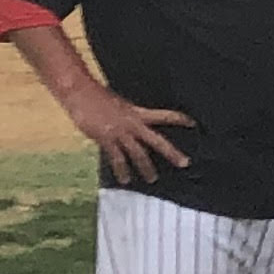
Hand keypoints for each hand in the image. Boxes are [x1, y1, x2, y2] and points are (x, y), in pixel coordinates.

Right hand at [62, 81, 193, 187]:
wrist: (80, 92)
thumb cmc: (96, 96)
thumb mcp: (118, 104)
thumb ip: (127, 116)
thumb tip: (131, 126)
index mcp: (138, 112)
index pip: (164, 115)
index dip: (179, 119)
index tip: (194, 123)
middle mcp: (133, 123)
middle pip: (157, 140)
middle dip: (172, 152)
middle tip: (185, 163)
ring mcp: (120, 132)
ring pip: (138, 153)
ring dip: (146, 168)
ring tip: (152, 180)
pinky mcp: (106, 139)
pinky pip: (116, 158)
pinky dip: (121, 170)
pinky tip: (125, 180)